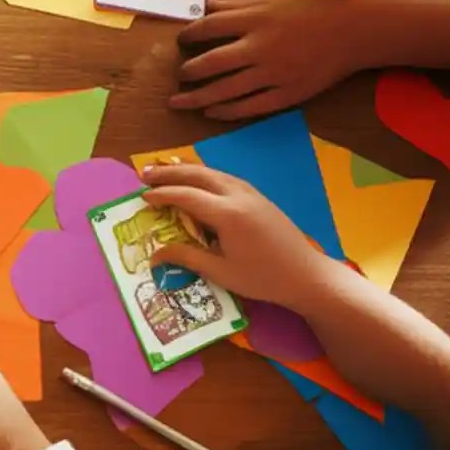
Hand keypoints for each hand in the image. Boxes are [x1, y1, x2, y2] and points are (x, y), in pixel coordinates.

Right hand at [141, 164, 336, 309]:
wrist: (306, 275)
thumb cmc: (263, 278)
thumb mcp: (221, 272)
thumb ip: (187, 258)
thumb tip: (155, 255)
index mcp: (228, 214)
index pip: (187, 196)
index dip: (162, 195)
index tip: (142, 197)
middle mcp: (238, 196)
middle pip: (198, 175)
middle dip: (169, 173)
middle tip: (144, 174)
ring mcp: (251, 193)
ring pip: (212, 173)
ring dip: (186, 170)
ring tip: (163, 171)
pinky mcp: (258, 197)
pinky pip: (224, 178)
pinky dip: (204, 175)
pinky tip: (196, 180)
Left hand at [173, 0, 376, 119]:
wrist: (356, 30)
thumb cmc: (313, 10)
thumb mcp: (273, 0)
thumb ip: (238, 5)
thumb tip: (206, 6)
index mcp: (256, 18)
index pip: (209, 27)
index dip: (189, 35)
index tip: (181, 41)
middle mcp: (261, 46)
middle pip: (211, 64)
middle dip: (188, 72)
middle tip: (178, 77)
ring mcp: (274, 73)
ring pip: (225, 90)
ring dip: (198, 98)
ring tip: (179, 102)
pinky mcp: (288, 94)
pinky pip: (250, 107)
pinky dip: (227, 111)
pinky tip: (212, 112)